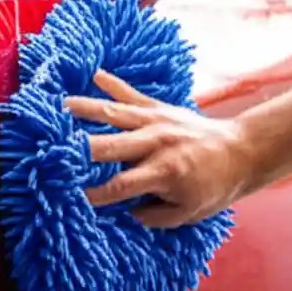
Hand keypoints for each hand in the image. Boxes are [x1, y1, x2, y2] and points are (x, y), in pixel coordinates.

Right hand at [64, 70, 259, 228]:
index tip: (71, 197)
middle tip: (51, 147)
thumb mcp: (186, 213)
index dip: (95, 193)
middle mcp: (155, 143)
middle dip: (79, 148)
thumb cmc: (213, 188)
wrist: (240, 152)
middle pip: (108, 145)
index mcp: (163, 172)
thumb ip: (153, 216)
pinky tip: (94, 73)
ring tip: (58, 105)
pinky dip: (113, 84)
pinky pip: (132, 95)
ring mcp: (156, 121)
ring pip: (114, 113)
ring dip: (85, 109)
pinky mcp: (159, 108)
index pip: (120, 186)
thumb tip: (123, 210)